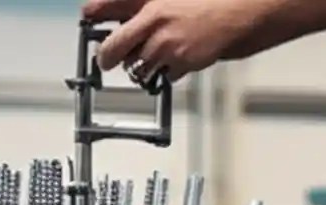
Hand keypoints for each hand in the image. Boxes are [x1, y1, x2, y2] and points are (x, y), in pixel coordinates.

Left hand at [81, 0, 261, 81]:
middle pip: (113, 48)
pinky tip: (177, 60)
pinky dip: (167, 73)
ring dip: (140, 67)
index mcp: (151, 1)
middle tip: (106, 60)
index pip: (108, 5)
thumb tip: (120, 17)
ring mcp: (166, 44)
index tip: (87, 18)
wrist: (238, 14)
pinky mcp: (179, 62)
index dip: (93, 13)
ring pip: (137, 67)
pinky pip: (163, 76)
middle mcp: (154, 20)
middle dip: (107, 57)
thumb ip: (144, 6)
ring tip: (152, 58)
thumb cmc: (206, 3)